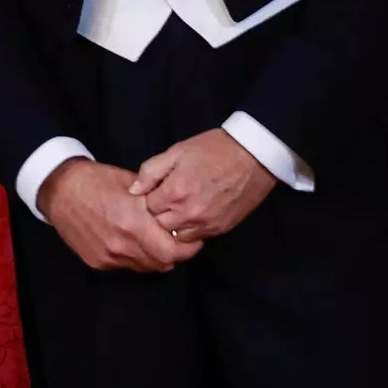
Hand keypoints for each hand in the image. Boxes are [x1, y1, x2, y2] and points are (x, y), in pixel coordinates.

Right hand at [39, 158, 199, 272]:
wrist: (60, 191)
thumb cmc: (97, 181)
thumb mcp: (132, 184)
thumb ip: (156, 203)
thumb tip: (177, 214)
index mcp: (133, 222)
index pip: (172, 251)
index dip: (187, 247)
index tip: (192, 239)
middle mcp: (122, 244)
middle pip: (162, 263)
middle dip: (174, 253)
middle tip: (177, 241)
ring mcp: (109, 256)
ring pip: (145, 267)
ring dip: (154, 256)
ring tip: (154, 240)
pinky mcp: (98, 262)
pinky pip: (126, 266)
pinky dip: (135, 257)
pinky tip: (132, 241)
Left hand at [130, 129, 274, 241]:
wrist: (253, 155)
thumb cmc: (214, 149)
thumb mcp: (177, 151)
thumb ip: (151, 171)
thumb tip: (133, 190)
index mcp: (174, 192)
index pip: (146, 208)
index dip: (146, 201)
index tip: (152, 193)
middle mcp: (188, 212)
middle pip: (158, 227)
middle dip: (156, 216)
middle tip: (161, 204)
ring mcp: (205, 223)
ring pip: (176, 237)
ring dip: (172, 227)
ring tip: (176, 211)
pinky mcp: (220, 229)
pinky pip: (196, 239)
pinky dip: (190, 231)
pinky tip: (191, 216)